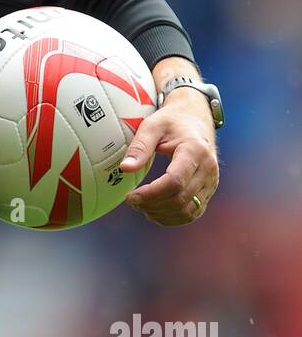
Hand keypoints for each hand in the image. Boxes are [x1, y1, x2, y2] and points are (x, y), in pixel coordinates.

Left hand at [121, 89, 218, 225]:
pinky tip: (155, 211)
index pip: (175, 181)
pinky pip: (193, 212)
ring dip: (162, 214)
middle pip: (180, 199)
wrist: (196, 119)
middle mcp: (208, 168)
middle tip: (132, 201)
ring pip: (188, 211)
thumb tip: (125, 168)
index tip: (131, 196)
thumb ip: (139, 147)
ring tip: (141, 206)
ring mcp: (211, 181)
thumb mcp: (152, 126)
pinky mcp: (209, 190)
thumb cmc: (172, 121)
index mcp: (195, 150)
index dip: (151, 194)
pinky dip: (173, 218)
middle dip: (152, 205)